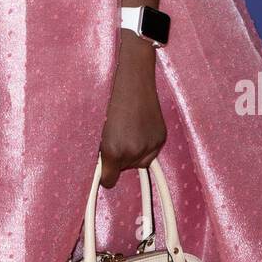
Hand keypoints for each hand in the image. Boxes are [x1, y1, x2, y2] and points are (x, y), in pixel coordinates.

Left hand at [98, 31, 166, 188]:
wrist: (133, 81)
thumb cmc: (111, 101)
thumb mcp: (100, 129)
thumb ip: (103, 152)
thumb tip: (105, 168)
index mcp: (113, 151)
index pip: (109, 180)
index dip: (106, 176)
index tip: (105, 173)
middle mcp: (132, 152)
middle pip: (124, 170)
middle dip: (120, 159)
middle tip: (117, 138)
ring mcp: (149, 146)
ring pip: (140, 163)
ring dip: (134, 154)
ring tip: (129, 132)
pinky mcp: (161, 139)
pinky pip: (152, 152)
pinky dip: (146, 146)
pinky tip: (140, 130)